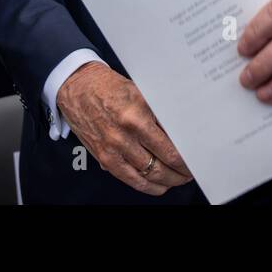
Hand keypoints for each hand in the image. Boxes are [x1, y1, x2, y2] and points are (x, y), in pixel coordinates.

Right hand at [56, 62, 192, 195]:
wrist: (77, 86)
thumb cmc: (109, 86)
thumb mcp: (140, 93)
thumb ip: (158, 114)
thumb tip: (180, 133)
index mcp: (135, 117)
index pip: (168, 148)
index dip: (184, 160)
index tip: (194, 161)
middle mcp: (123, 136)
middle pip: (159, 165)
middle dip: (178, 173)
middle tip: (189, 173)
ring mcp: (112, 149)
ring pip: (146, 176)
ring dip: (166, 182)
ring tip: (177, 179)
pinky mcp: (102, 157)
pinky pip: (127, 179)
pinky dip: (145, 186)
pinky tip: (157, 186)